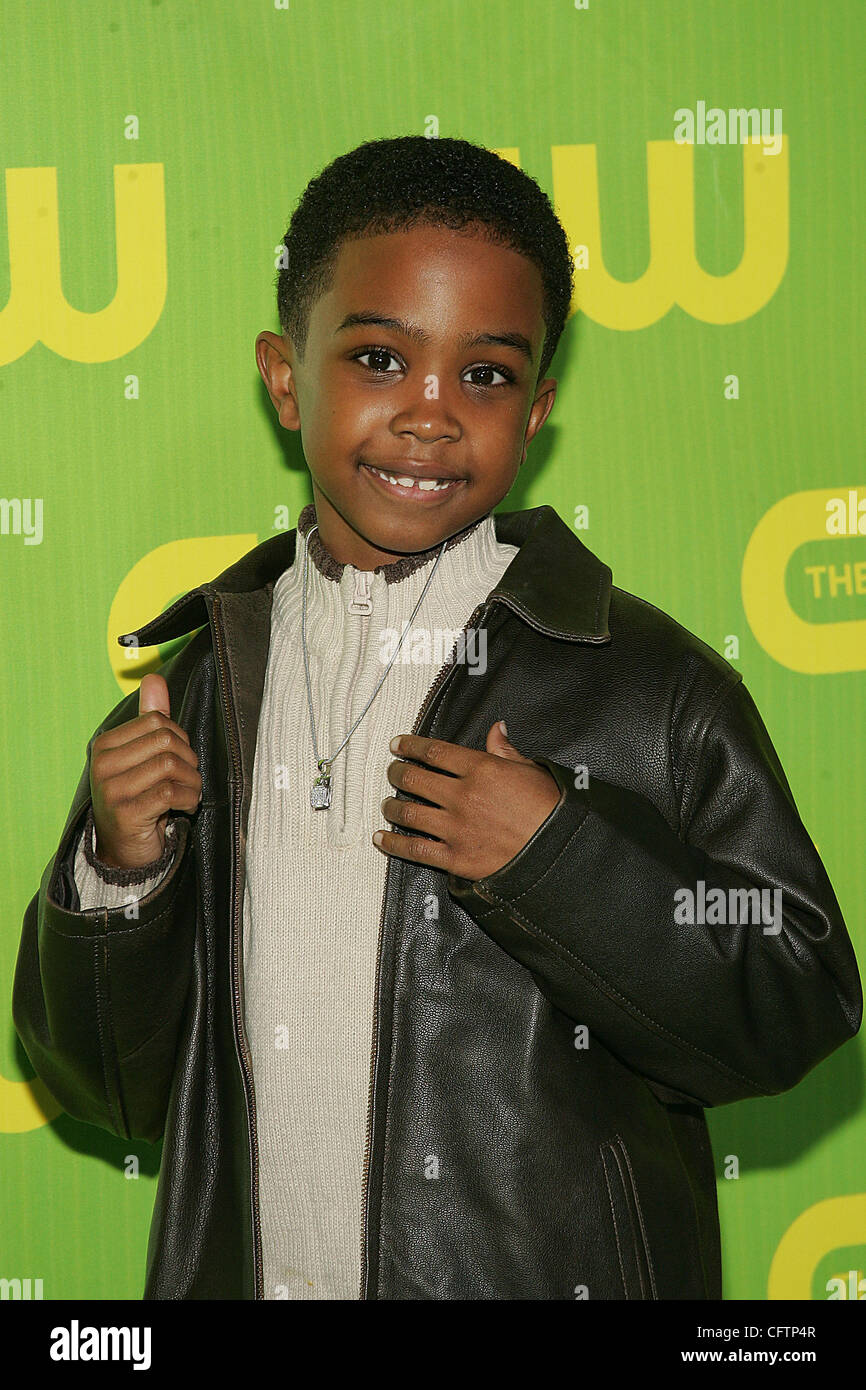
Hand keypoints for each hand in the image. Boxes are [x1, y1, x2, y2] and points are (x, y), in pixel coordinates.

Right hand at [89, 674, 201, 868]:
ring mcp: (112, 789)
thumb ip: (150, 718)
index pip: (158, 721)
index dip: (180, 739)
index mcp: (106, 744)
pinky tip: (185, 807)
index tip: (180, 759)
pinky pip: (170, 792)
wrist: (124, 849)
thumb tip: (153, 678)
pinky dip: (188, 799)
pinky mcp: (126, 813)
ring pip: (171, 765)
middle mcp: (103, 764)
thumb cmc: (138, 798)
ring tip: (189, 794)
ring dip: (192, 782)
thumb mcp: (143, 756)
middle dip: (189, 761)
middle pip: (166, 741)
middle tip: (189, 779)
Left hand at [373, 721, 560, 880]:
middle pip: (415, 780)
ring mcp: (456, 829)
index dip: (410, 746)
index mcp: (481, 770)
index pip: (434, 752)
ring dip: (393, 806)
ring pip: (409, 813)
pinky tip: (381, 838)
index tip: (398, 745)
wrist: (562, 853)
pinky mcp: (456, 859)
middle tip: (393, 772)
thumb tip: (496, 729)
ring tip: (388, 804)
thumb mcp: (532, 771)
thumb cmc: (551, 810)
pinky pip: (416, 850)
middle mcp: (463, 796)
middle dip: (398, 773)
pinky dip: (394, 843)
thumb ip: (506, 751)